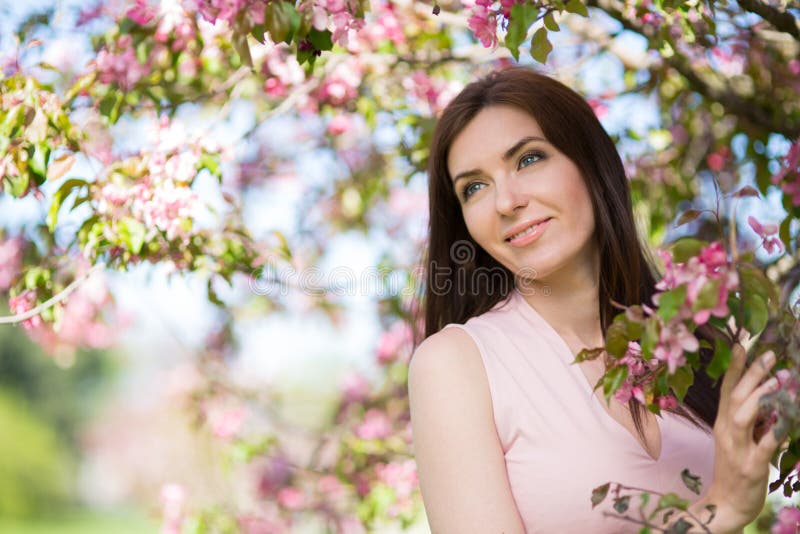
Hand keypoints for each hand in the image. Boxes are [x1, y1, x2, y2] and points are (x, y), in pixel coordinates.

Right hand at [703, 343, 784, 530]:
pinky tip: (787, 418)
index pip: (726, 389)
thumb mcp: (739, 439)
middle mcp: (726, 431)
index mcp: (723, 422)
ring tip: (777, 380)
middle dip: (752, 374)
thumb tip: (770, 398)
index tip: (742, 344)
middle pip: (735, 396)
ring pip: (744, 416)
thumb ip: (751, 419)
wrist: (727, 503)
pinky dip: (775, 430)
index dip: (734, 367)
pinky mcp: (751, 466)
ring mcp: (737, 448)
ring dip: (760, 396)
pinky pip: (764, 445)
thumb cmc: (735, 468)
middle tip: (770, 354)